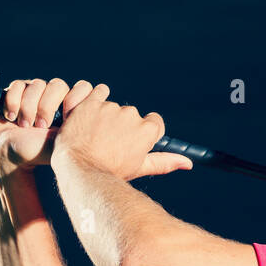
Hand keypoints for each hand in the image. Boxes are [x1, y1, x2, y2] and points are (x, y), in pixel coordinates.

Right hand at [0, 78, 99, 175]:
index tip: (67, 117)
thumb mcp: (68, 144)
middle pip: (57, 84)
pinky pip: (17, 85)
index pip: (82, 87)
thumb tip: (111, 127)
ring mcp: (35, 93)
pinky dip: (14, 100)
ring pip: (36, 84)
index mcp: (70, 106)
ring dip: (29, 106)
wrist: (10, 155)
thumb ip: (86, 132)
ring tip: (25, 126)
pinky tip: (12, 116)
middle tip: (41, 126)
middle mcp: (54, 97)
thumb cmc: (40, 153)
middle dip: (47, 106)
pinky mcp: (15, 92)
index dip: (75, 98)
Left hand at [51, 85, 191, 180]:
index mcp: (146, 130)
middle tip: (107, 143)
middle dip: (120, 126)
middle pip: (130, 115)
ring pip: (111, 106)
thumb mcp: (139, 168)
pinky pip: (94, 93)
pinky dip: (91, 102)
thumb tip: (187, 163)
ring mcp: (110, 107)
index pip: (153, 122)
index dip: (142, 133)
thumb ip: (164, 161)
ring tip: (93, 135)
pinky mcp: (90, 102)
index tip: (131, 141)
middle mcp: (131, 115)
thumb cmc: (110, 172)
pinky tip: (86, 118)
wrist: (79, 170)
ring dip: (104, 115)